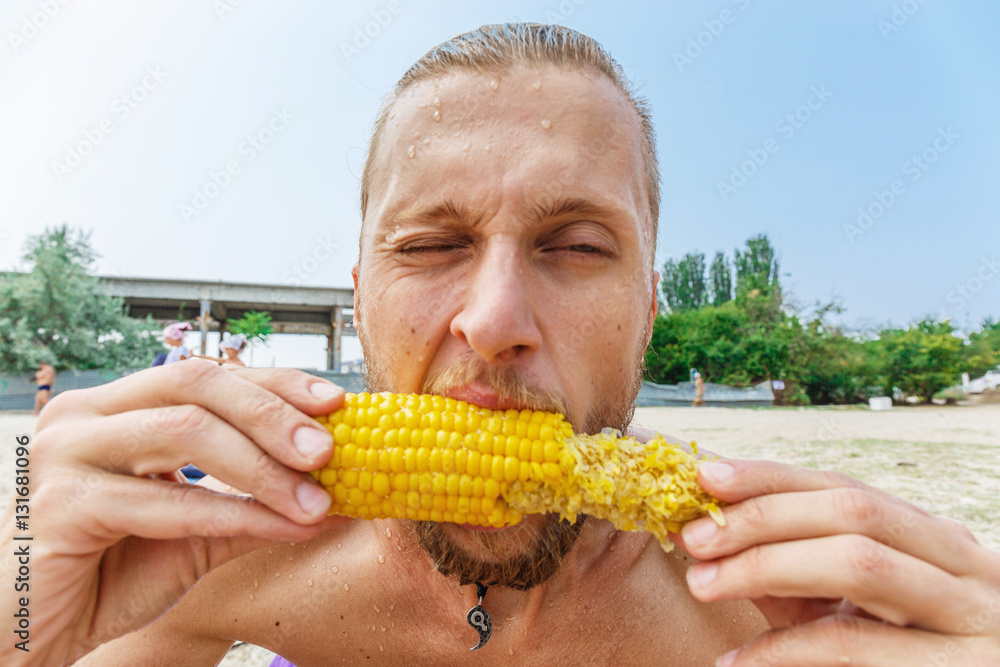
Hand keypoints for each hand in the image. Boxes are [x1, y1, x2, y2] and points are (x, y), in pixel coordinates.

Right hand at [0, 361, 347, 664]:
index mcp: (117, 407)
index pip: (207, 375)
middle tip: (328, 450)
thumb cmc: (112, 573)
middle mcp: (86, 414)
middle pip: (195, 384)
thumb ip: (254, 504)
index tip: (335, 401)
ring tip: (317, 501)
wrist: (36, 633)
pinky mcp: (60, 504)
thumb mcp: (197, 531)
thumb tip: (337, 493)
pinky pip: (166, 501)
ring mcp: (66, 453)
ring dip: (262, 468)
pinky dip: (235, 515)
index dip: (274, 383)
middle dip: (272, 414)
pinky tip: (284, 529)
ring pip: (184, 431)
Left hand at [673, 459, 999, 665]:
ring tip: (701, 585)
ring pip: (857, 564)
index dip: (772, 477)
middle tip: (692, 538)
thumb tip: (710, 538)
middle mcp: (966, 568)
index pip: (846, 488)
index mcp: (937, 543)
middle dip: (762, 518)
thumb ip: (795, 576)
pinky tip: (736, 663)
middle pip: (852, 512)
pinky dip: (782, 649)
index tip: (706, 476)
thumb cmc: (900, 666)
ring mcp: (973, 619)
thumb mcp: (850, 614)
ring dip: (763, 567)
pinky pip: (850, 645)